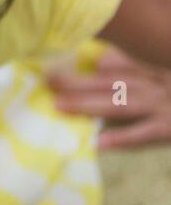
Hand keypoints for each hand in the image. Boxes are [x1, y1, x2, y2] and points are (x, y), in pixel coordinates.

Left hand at [47, 49, 170, 149]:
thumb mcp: (162, 75)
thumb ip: (136, 67)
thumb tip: (100, 61)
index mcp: (154, 68)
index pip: (116, 63)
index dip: (82, 65)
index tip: (55, 64)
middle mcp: (157, 83)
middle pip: (112, 81)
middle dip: (77, 81)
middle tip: (47, 80)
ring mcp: (163, 105)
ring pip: (121, 104)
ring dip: (89, 104)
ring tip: (59, 105)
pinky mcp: (170, 128)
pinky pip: (144, 133)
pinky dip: (122, 137)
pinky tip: (98, 143)